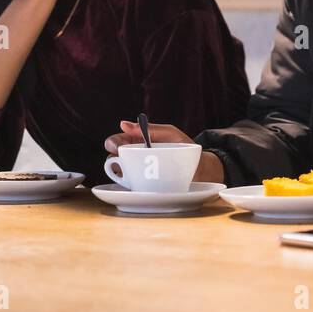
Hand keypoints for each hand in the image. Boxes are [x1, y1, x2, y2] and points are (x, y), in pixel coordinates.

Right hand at [103, 121, 224, 183]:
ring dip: (120, 171)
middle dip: (112, 157)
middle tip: (121, 158)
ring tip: (132, 169)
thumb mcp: (170, 134)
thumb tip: (123, 124)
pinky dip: (129, 184)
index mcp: (136, 142)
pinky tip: (139, 181)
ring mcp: (135, 173)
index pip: (116, 141)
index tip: (117, 146)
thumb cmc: (184, 148)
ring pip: (117, 173)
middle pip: (112, 157)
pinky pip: (129, 187)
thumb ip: (151, 129)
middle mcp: (132, 157)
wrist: (200, 169)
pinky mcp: (141, 187)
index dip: (113, 143)